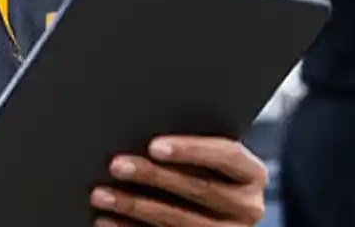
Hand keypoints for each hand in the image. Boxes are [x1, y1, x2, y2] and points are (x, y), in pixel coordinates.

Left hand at [91, 136, 266, 226]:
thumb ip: (189, 147)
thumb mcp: (206, 159)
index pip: (228, 156)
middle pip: (199, 189)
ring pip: (179, 221)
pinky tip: (105, 220)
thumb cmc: (202, 170)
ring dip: (134, 206)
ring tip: (101, 194)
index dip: (191, 150)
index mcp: (252, 174)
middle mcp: (249, 208)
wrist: (213, 212)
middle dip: (153, 176)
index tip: (155, 146)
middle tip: (117, 164)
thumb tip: (145, 136)